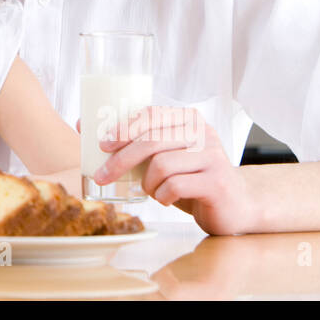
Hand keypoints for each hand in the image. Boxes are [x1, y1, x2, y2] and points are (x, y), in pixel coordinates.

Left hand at [95, 105, 256, 235]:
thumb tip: (82, 124)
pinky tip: (167, 199)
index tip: (101, 145)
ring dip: (148, 184)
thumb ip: (135, 142)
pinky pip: (176, 186)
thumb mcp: (165, 155)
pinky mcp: (217, 182)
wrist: (237, 205)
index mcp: (189, 119)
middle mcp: (203, 132)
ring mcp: (213, 156)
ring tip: (152, 191)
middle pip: (151, 140)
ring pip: (161, 165)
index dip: (123, 127)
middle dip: (121, 160)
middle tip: (103, 176)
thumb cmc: (192, 178)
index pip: (151, 115)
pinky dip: (163, 196)